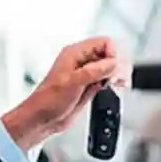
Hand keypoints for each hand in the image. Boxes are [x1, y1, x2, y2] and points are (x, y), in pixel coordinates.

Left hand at [3, 37, 130, 149]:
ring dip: (117, 73)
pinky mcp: (89, 86)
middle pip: (110, 53)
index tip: (112, 69)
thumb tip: (112, 63)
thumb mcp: (72, 82)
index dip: (112, 55)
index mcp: (75, 53)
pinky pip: (107, 78)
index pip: (103, 43)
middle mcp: (81, 61)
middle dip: (117, 65)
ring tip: (117, 83)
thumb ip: (93, 71)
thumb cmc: (48, 100)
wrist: (43, 119)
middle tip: (115, 78)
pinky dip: (114, 82)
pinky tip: (113, 88)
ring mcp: (86, 74)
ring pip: (110, 66)